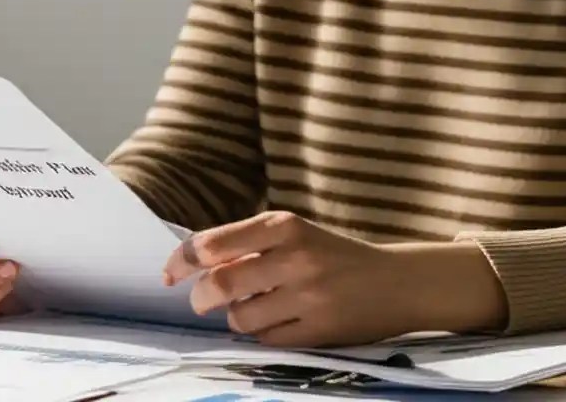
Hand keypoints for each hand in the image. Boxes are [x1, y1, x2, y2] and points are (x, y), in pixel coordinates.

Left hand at [161, 211, 420, 346]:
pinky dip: (262, 334)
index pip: (213, 243)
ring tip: (251, 310)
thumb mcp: (294, 234)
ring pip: (240, 317)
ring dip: (235, 318)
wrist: (396, 282)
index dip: (182, 261)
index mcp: (285, 226)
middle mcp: (295, 257)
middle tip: (203, 301)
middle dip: (202, 298)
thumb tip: (192, 264)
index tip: (169, 274)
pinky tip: (276, 323)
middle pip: (221, 284)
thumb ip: (248, 243)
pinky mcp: (319, 329)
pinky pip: (267, 340)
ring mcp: (309, 296)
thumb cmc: (333, 255)